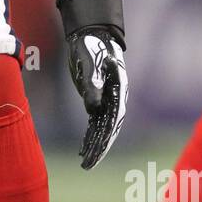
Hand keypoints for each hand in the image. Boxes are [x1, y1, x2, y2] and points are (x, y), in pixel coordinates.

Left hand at [64, 31, 127, 168]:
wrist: (93, 35)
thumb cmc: (92, 47)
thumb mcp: (90, 64)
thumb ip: (91, 86)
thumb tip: (92, 110)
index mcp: (117, 92)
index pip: (113, 121)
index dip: (105, 140)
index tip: (97, 154)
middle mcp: (115, 99)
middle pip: (109, 130)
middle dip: (99, 149)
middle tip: (87, 166)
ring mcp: (107, 100)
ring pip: (102, 128)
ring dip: (94, 145)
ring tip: (84, 163)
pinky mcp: (97, 99)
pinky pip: (95, 122)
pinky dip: (89, 135)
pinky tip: (83, 148)